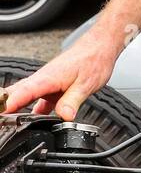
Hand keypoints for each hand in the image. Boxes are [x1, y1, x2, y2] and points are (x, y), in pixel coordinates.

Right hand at [2, 33, 120, 119]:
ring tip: (7, 124)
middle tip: (2, 122)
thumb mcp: (86, 84)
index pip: (24, 92)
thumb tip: (64, 116)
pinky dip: (30, 110)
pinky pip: (36, 100)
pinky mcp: (51, 88)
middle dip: (4, 106)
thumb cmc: (93, 60)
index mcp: (48, 78)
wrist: (99, 48)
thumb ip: (72, 101)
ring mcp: (45, 84)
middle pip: (16, 93)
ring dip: (14, 108)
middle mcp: (42, 80)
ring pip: (23, 96)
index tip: (3, 113)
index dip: (12, 104)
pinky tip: (30, 122)